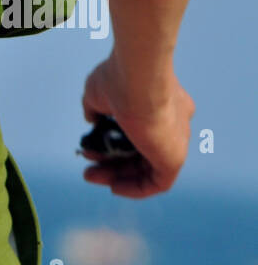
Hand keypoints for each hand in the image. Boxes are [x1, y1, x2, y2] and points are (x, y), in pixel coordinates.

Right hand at [80, 56, 194, 197]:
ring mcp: (177, 142)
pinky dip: (136, 188)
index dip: (116, 143)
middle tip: (88, 168)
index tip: (94, 149)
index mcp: (164, 105)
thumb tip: (92, 120)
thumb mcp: (99, 92)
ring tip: (89, 176)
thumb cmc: (120, 79)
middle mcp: (175, 124)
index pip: (142, 131)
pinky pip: (157, 183)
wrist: (137, 75)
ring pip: (146, 168)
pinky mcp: (175, 158)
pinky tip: (114, 187)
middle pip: (141, 152)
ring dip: (117, 176)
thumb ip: (97, 108)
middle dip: (112, 163)